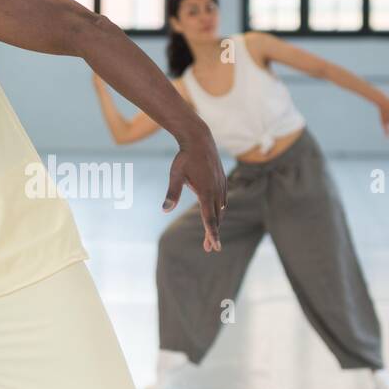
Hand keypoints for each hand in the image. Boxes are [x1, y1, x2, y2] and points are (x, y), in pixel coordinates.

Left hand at [163, 124, 227, 251]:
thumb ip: (172, 193)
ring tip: (212, 234)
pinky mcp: (222, 180)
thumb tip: (165, 209)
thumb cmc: (185, 157)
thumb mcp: (175, 175)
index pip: (210, 219)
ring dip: (217, 222)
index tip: (215, 247)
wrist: (199, 139)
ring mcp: (221, 185)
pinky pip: (223, 200)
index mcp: (206, 193)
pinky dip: (220, 210)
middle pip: (216, 218)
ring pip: (221, 209)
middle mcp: (217, 191)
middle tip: (209, 249)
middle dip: (213, 234)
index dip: (212, 235)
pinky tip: (217, 213)